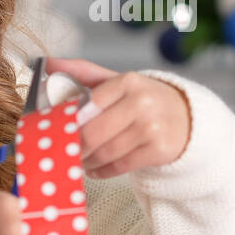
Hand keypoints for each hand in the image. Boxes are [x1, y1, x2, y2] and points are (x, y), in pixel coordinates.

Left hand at [44, 58, 191, 178]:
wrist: (187, 117)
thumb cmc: (144, 100)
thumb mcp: (118, 82)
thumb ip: (83, 72)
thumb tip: (47, 63)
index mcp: (127, 81)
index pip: (87, 104)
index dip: (66, 122)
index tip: (53, 131)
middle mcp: (142, 102)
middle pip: (93, 132)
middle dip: (73, 147)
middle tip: (61, 153)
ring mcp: (153, 127)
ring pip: (105, 152)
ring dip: (86, 161)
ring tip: (78, 160)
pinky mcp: (160, 150)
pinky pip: (120, 166)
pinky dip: (102, 171)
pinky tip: (94, 169)